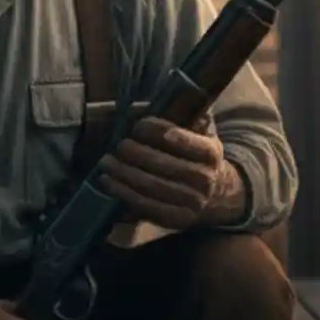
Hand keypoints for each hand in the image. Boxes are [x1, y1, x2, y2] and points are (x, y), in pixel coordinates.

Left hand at [98, 114, 243, 229]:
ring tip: (106, 161)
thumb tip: (146, 100)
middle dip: (135, 152)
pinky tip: (108, 181)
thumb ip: (180, 113)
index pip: (181, 140)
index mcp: (211, 152)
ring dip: (123, 173)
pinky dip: (123, 192)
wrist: (214, 193)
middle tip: (119, 144)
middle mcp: (204, 179)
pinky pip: (145, 206)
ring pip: (151, 186)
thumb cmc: (196, 154)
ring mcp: (191, 203)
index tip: (138, 125)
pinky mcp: (175, 220)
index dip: (157, 131)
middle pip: (162, 164)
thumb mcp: (198, 130)